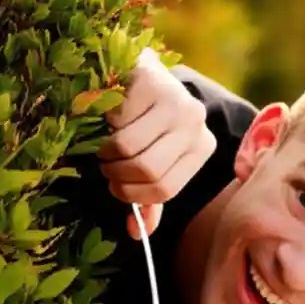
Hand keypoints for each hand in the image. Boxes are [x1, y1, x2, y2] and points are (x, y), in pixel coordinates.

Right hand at [98, 48, 216, 239]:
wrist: (141, 70)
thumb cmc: (148, 123)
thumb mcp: (156, 159)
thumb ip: (149, 195)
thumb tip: (137, 233)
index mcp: (202, 147)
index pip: (165, 189)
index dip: (133, 195)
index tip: (116, 187)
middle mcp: (195, 123)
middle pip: (147, 170)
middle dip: (117, 175)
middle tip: (107, 167)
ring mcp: (175, 99)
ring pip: (127, 146)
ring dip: (106, 152)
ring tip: (104, 146)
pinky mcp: (150, 81)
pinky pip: (116, 119)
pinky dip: (103, 123)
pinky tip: (107, 116)